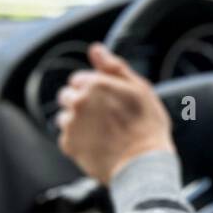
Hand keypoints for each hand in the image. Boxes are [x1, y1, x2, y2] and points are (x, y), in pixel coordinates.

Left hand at [57, 43, 175, 183]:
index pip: (79, 79)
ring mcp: (71, 124)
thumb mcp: (139, 88)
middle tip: (105, 117)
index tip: (109, 101)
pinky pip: (67, 138)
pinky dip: (79, 140)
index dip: (94, 89)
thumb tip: (95, 49)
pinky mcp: (68, 144)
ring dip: (78, 122)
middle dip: (81, 103)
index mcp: (95, 84)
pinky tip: (97, 144)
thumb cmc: (147, 125)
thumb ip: (113, 66)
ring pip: (65, 117)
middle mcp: (78, 101)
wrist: (143, 163)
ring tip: (102, 133)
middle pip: (67, 96)